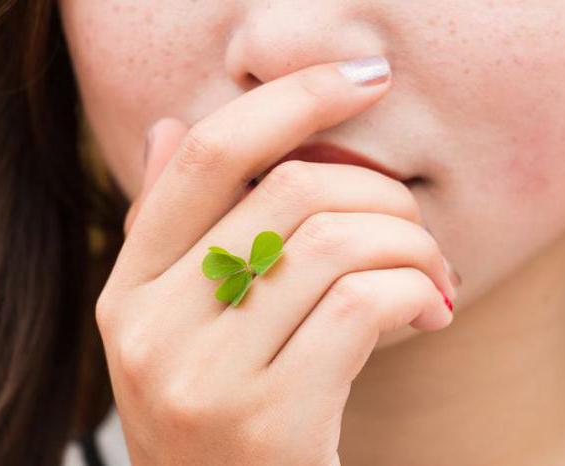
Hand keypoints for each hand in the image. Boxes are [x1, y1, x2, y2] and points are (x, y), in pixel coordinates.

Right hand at [96, 58, 456, 465]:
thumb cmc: (224, 414)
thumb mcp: (180, 325)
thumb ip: (172, 229)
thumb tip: (170, 128)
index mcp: (130, 289)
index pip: (210, 155)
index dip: (292, 98)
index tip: (364, 79)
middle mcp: (150, 328)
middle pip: (292, 193)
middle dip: (382, 194)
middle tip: (417, 230)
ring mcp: (203, 378)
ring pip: (335, 244)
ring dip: (411, 246)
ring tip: (434, 275)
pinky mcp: (268, 422)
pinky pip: (361, 305)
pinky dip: (414, 292)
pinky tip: (431, 311)